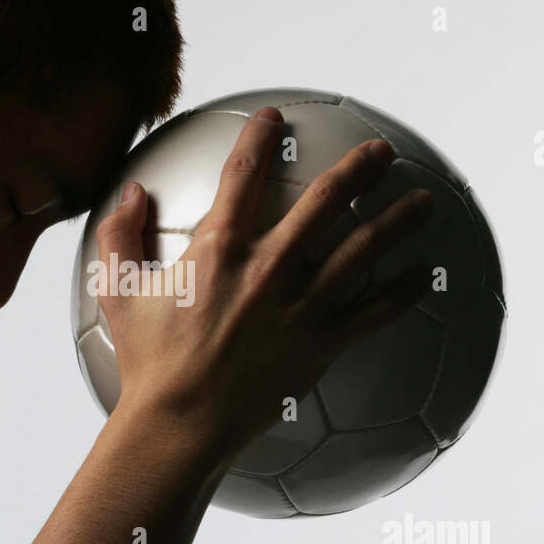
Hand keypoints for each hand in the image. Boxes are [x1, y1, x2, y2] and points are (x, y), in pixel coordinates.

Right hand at [94, 107, 433, 456]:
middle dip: (359, 168)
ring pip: (364, 249)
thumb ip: (119, 237)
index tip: (275, 118)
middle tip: (380, 151)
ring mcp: (302, 306)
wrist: (181, 425)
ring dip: (398, 220)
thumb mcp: (118, 293)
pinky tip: (425, 276)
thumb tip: (130, 192)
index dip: (260, 137)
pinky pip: (376, 313)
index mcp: (220, 249)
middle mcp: (269, 268)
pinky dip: (405, 293)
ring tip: (424, 201)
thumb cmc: (149, 362)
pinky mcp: (322, 343)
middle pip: (327, 201)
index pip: (244, 174)